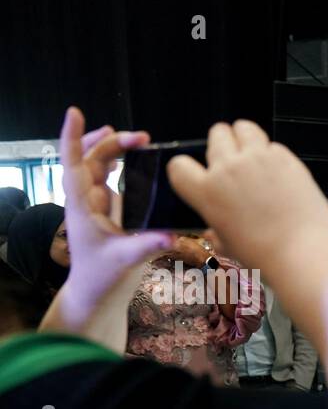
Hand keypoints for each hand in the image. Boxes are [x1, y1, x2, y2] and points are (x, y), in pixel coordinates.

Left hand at [54, 107, 175, 329]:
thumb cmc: (103, 278)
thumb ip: (149, 245)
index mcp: (82, 206)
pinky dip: (118, 166)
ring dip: (114, 150)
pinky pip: (109, 181)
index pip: (73, 163)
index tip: (75, 112)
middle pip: (91, 159)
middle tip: (140, 137)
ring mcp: (95, 206)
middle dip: (111, 142)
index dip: (73, 136)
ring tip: (136, 141)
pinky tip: (132, 162)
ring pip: (99, 167)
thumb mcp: (126, 261)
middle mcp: (86, 201)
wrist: (96, 296)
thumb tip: (174, 234)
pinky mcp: (107, 214)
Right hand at [166, 120, 327, 278]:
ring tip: (253, 154)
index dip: (186, 169)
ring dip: (245, 137)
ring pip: (243, 128)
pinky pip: (272, 145)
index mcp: (206, 192)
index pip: (179, 165)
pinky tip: (279, 173)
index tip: (198, 174)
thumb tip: (214, 232)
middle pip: (216, 135)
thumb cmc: (266, 256)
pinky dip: (273, 154)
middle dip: (222, 144)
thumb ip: (217, 232)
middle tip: (233, 162)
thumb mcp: (230, 246)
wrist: (305, 252)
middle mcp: (228, 168)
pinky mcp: (285, 158)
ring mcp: (257, 159)